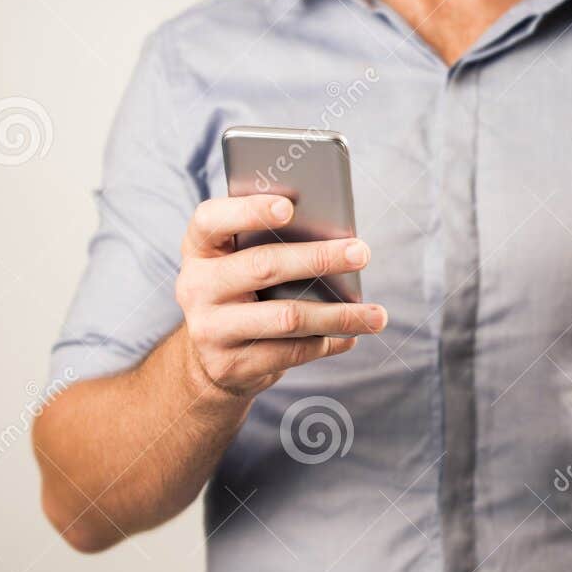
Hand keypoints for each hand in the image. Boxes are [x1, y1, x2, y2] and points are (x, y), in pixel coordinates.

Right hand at [174, 194, 386, 397]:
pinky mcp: (231, 365)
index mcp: (199, 249)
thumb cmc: (240, 291)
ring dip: (338, 315)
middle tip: (362, 253)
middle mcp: (195, 287)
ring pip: (286, 318)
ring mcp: (210, 330)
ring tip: (376, 314)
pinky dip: (326, 343)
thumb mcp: (238, 262)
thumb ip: (268, 242)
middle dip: (318, 258)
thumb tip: (337, 238)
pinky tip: (350, 336)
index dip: (247, 211)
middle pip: (262, 267)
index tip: (290, 206)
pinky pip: (290, 352)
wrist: (208, 360)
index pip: (211, 220)